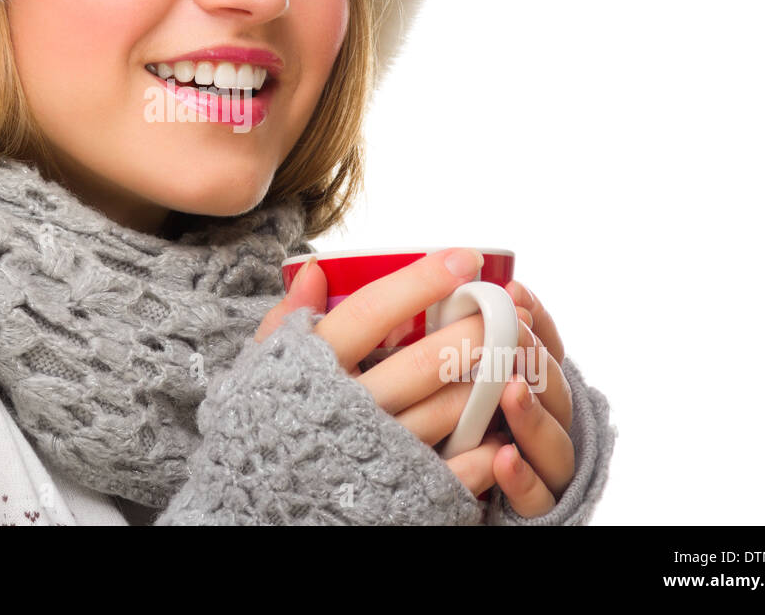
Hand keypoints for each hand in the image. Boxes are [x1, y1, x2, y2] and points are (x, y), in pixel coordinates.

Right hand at [256, 248, 535, 499]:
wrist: (250, 506)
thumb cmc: (262, 421)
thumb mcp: (262, 365)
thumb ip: (286, 317)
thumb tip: (315, 269)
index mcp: (313, 366)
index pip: (373, 312)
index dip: (421, 281)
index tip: (463, 258)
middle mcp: (346, 406)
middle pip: (424, 362)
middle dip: (475, 331)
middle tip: (506, 309)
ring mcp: (375, 451)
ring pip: (447, 411)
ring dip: (488, 385)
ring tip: (514, 360)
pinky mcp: (397, 492)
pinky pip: (453, 470)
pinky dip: (484, 452)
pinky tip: (500, 432)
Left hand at [486, 279, 574, 517]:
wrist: (483, 502)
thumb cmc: (467, 431)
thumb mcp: (466, 384)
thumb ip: (471, 350)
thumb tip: (464, 299)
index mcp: (537, 391)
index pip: (549, 350)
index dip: (537, 320)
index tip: (514, 293)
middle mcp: (549, 426)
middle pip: (557, 393)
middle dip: (536, 361)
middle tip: (515, 335)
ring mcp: (546, 467)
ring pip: (555, 443)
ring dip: (533, 415)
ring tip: (512, 391)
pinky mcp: (535, 505)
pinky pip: (536, 496)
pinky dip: (522, 478)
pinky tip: (503, 458)